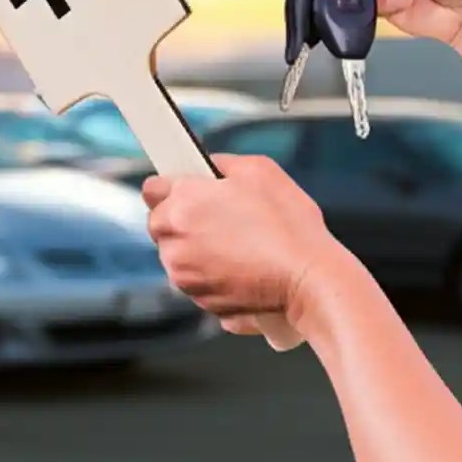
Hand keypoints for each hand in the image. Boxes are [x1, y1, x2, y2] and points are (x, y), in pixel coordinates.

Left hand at [143, 154, 344, 333]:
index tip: (186, 190)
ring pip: (177, 254)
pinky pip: (196, 281)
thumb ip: (222, 163)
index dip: (172, 188)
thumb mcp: (260, 170)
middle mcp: (174, 239)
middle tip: (221, 218)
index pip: (152, 188)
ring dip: (197, 249)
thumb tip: (207, 166)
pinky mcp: (198, 298)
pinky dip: (211, 275)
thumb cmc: (289, 227)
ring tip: (238, 245)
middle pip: (162, 224)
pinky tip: (241, 267)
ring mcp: (182, 273)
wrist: (309, 279)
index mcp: (183, 202)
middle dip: (184, 220)